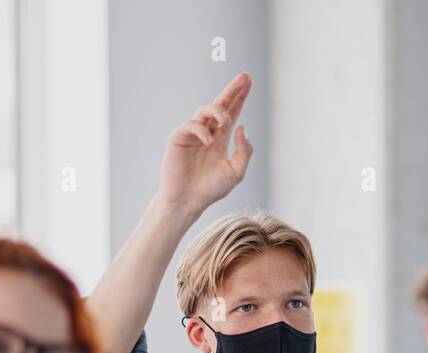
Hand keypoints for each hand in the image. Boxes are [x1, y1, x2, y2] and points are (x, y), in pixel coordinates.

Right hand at [158, 72, 254, 213]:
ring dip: (219, 111)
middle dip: (232, 90)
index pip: (232, 113)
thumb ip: (244, 151)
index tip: (248, 82)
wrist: (188, 201)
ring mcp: (193, 134)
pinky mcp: (179, 137)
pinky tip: (210, 142)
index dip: (240, 98)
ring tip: (227, 120)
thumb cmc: (210, 189)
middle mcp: (207, 133)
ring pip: (205, 110)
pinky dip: (203, 131)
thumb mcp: (236, 172)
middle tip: (245, 77)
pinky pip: (192, 125)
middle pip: (220, 105)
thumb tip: (242, 127)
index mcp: (220, 140)